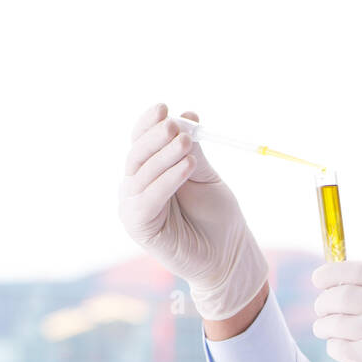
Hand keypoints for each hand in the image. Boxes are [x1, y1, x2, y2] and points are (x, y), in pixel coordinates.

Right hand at [118, 103, 267, 320]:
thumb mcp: (206, 176)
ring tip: (187, 144)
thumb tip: (187, 117)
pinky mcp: (138, 225)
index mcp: (150, 171)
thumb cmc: (217, 217)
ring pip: (142, 173)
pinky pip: (148, 198)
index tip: (163, 107)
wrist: (227, 255)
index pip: (140, 141)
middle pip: (137, 154)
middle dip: (156, 137)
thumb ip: (193, 152)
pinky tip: (186, 166)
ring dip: (165, 156)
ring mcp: (134, 206)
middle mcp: (136, 187)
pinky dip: (167, 180)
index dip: (148, 123)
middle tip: (176, 126)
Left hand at [311, 261, 361, 361]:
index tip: (319, 280)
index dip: (331, 275)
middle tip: (321, 311)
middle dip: (324, 305)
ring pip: (336, 325)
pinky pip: (342, 349)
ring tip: (326, 330)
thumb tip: (346, 285)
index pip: (358, 270)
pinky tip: (342, 348)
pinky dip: (336, 348)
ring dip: (326, 327)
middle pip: (341, 298)